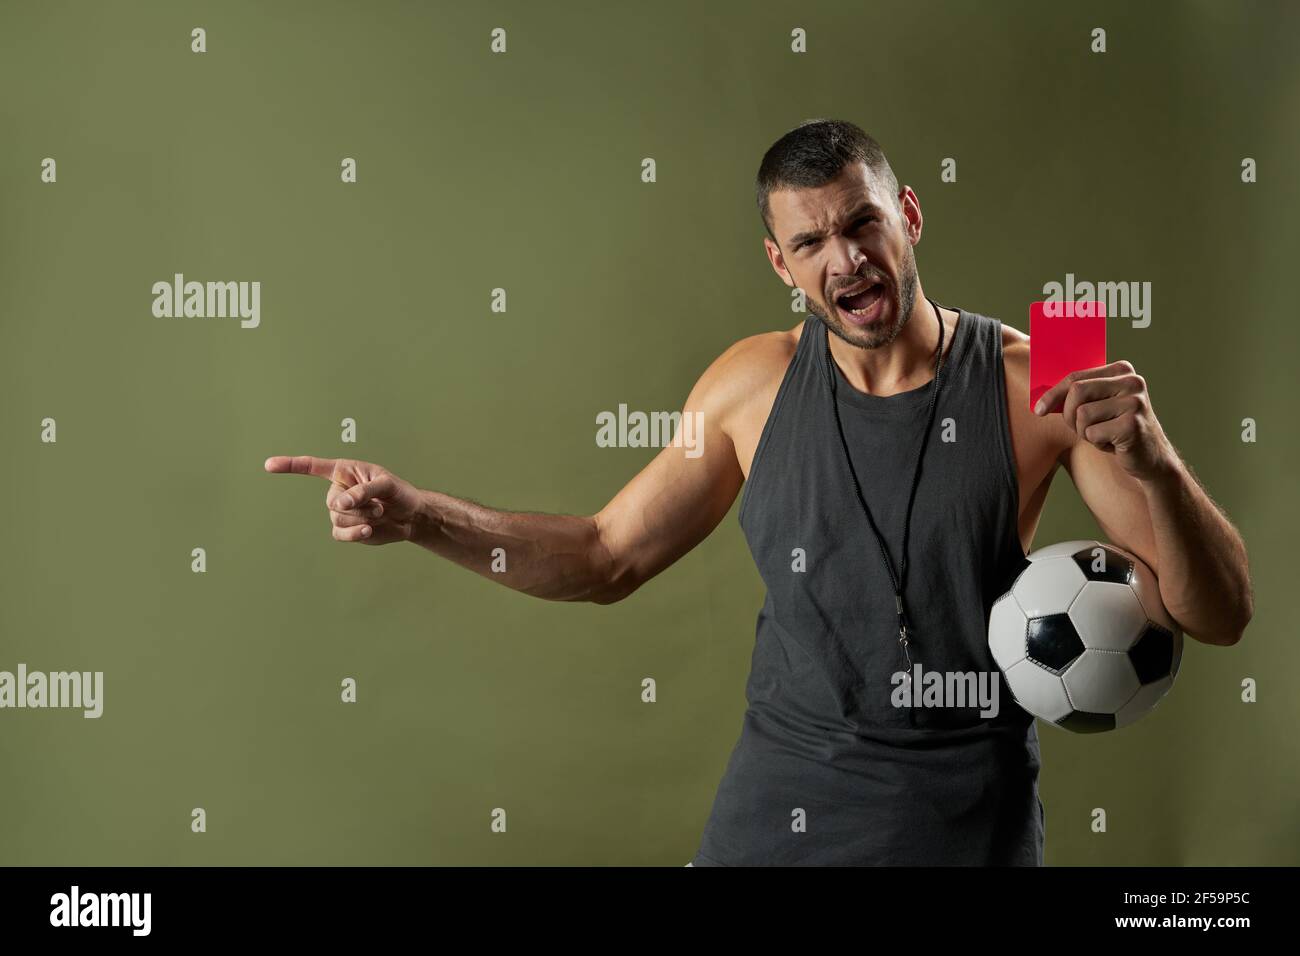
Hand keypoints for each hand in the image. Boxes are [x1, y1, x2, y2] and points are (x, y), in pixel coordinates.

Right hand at [263, 455, 423, 544]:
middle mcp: (337, 490)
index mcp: (343, 471)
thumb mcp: (386, 485)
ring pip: (338, 518)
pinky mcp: (345, 529)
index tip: (268, 465)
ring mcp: (340, 511)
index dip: (290, 465)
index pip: (311, 467)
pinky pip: (339, 534)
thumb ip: (363, 491)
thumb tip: (339, 504)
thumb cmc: (399, 492)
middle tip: (379, 505)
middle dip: (358, 506)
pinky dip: (354, 533)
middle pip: (331, 502)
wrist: (410, 516)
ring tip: (380, 513)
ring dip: (362, 518)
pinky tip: (368, 530)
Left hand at [1033, 360, 1174, 482]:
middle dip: (1069, 415)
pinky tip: (1114, 444)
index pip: (1076, 377)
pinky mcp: (1132, 424)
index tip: (1037, 410)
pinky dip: (1097, 443)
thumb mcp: (1098, 406)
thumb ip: (1076, 395)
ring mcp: (1135, 402)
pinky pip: (1093, 433)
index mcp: (1122, 370)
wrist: (1150, 457)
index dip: (1052, 394)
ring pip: (1082, 414)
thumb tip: (1038, 398)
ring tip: (1104, 435)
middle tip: (1081, 429)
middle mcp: (1132, 381)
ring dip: (1085, 432)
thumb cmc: (1116, 429)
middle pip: (1077, 391)